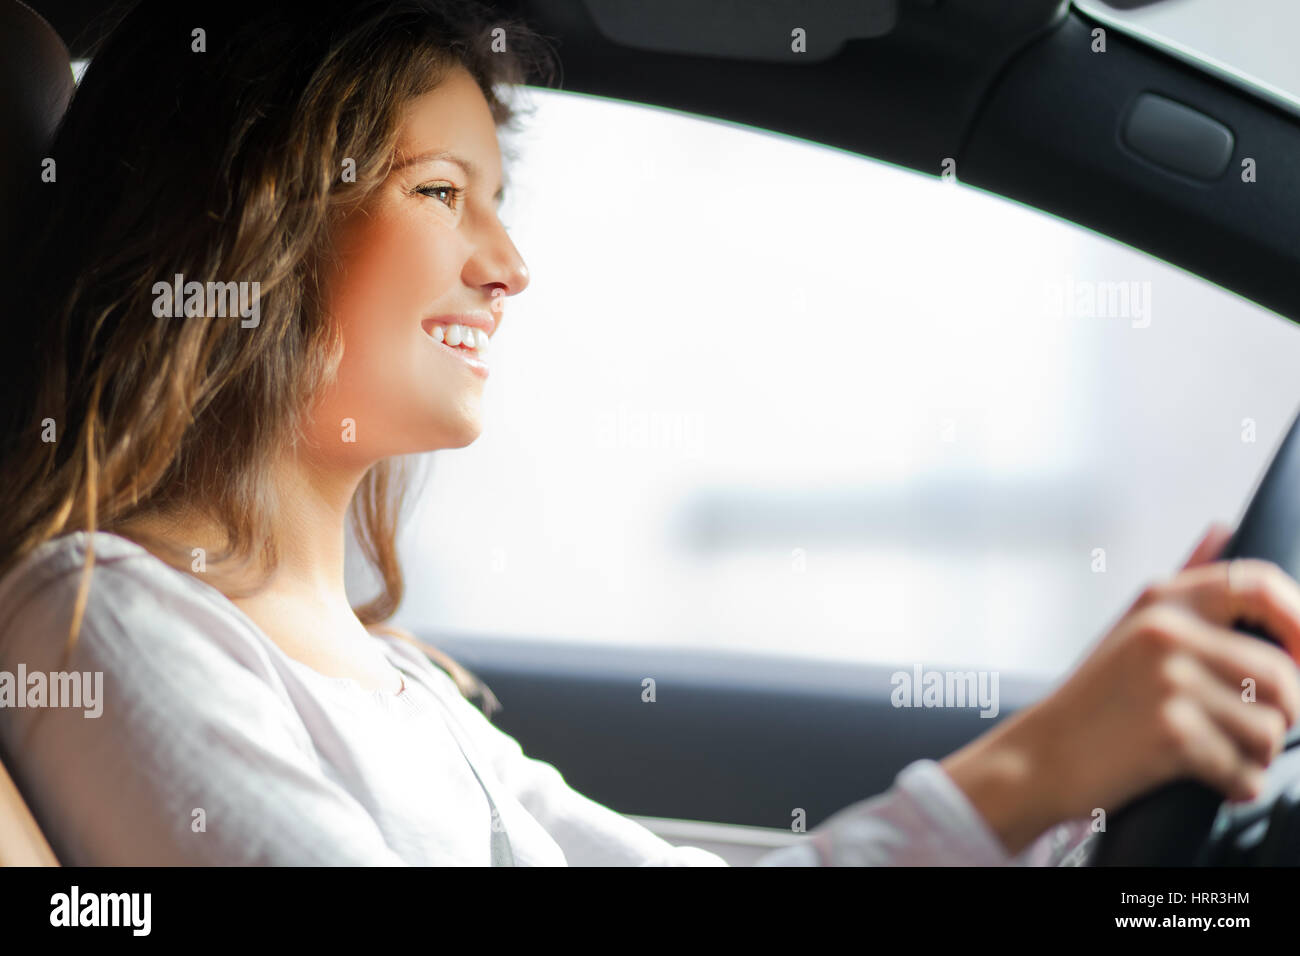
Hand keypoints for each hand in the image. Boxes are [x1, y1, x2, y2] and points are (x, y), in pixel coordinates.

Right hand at [941, 522, 1299, 855]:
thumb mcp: (1132, 628)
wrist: (1039, 757)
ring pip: (1270, 728)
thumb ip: (1186, 582)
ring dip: (1257, 756)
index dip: (1299, 624)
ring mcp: (1168, 681)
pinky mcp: (1171, 732)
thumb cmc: (1094, 700)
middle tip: (1254, 734)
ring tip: (1223, 757)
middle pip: (1282, 675)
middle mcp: (1167, 632)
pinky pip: (1244, 770)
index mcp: (1162, 600)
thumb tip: (1224, 528)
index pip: (1260, 587)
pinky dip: (1237, 785)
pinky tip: (1210, 781)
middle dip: (1283, 716)